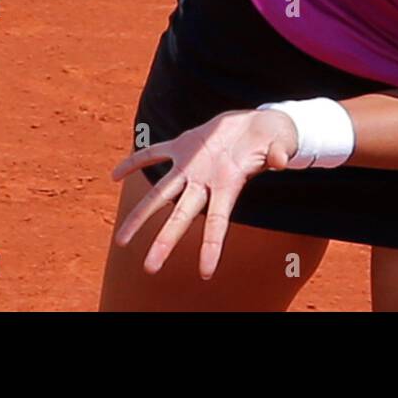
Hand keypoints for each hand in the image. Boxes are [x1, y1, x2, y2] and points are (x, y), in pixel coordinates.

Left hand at [110, 109, 299, 277]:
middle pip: (181, 216)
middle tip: (149, 268)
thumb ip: (279, 154)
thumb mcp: (280, 145)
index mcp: (228, 184)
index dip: (212, 247)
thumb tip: (282, 161)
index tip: (206, 273)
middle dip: (165, 241)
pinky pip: (154, 154)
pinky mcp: (184, 145)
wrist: (260, 123)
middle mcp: (205, 182)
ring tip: (121, 241)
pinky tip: (115, 174)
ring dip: (140, 216)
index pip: (219, 222)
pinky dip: (136, 162)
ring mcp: (191, 165)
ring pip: (160, 193)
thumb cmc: (275, 138)